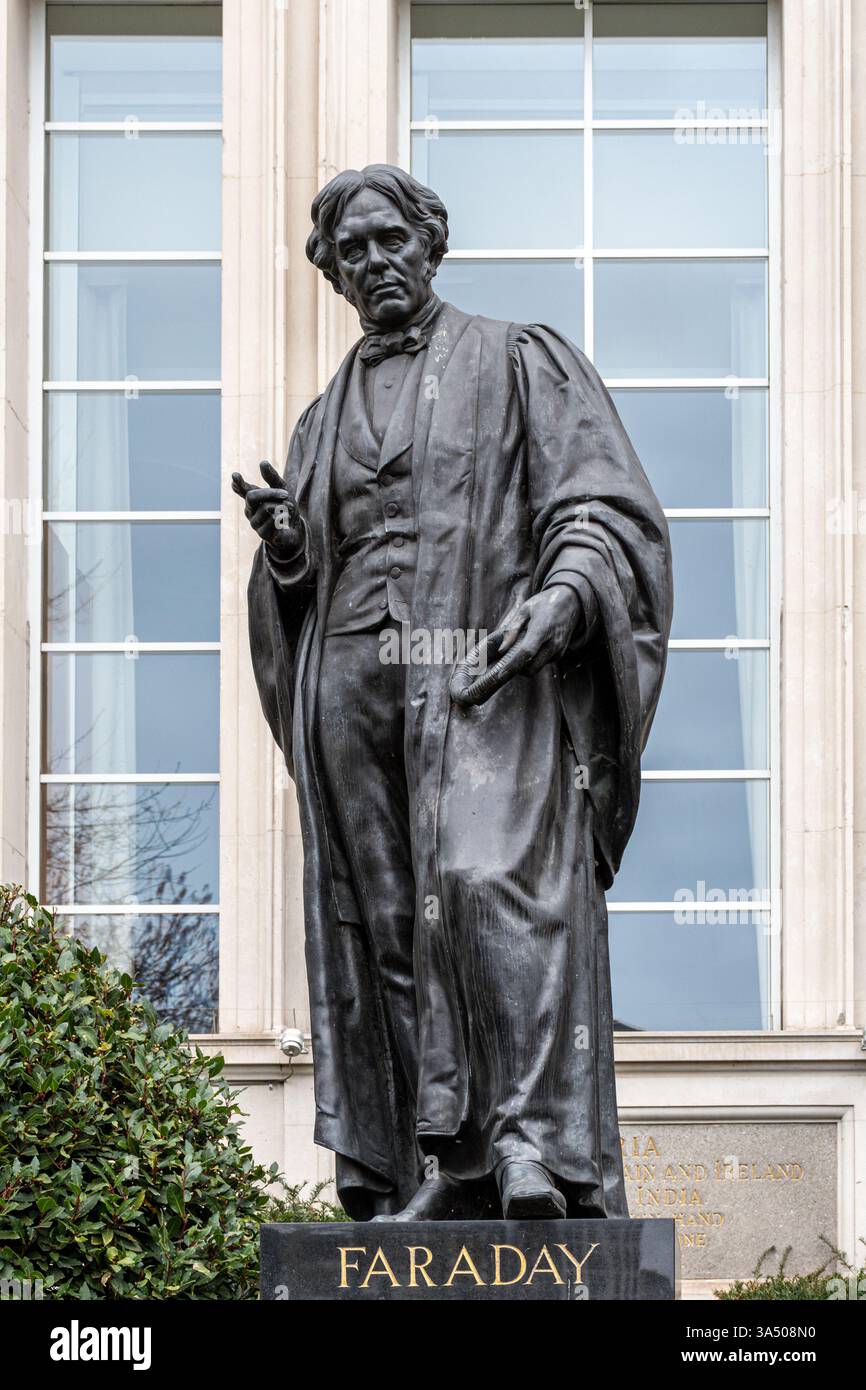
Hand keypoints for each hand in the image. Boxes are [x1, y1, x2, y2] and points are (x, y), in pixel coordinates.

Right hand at [231, 461, 304, 561]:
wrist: (295, 530)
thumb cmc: (286, 508)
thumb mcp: (283, 489)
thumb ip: (272, 477)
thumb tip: (262, 462)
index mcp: (253, 498)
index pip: (242, 489)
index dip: (238, 483)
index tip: (235, 475)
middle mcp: (250, 510)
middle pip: (252, 496)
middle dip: (270, 493)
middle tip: (286, 494)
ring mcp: (254, 522)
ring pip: (267, 507)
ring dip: (282, 507)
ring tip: (287, 512)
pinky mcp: (262, 533)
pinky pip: (273, 519)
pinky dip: (284, 517)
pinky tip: (285, 521)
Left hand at [450, 585, 580, 706]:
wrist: (571, 603)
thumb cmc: (544, 604)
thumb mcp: (525, 609)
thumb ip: (512, 629)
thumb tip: (502, 649)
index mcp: (543, 628)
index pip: (527, 652)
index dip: (513, 665)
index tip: (500, 674)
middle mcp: (553, 643)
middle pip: (532, 667)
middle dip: (516, 669)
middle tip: (504, 661)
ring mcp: (558, 650)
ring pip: (536, 668)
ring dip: (525, 665)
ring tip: (518, 649)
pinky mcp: (560, 654)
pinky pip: (542, 664)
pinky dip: (533, 661)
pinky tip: (530, 647)